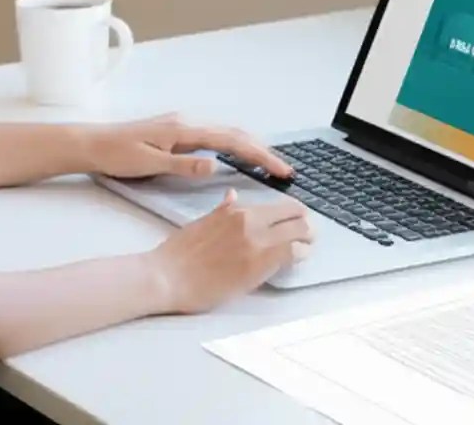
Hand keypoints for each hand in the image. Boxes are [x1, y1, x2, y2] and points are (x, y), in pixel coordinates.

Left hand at [83, 114, 292, 179]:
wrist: (90, 143)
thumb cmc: (115, 155)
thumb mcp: (148, 164)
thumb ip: (183, 166)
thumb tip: (215, 165)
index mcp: (183, 130)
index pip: (231, 141)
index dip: (259, 155)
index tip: (279, 169)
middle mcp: (186, 123)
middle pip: (234, 134)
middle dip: (262, 151)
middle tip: (284, 170)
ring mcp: (182, 126)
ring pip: (225, 134)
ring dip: (249, 147)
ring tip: (269, 163)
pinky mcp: (176, 133)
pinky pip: (213, 137)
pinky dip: (233, 146)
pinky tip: (238, 156)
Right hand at [146, 189, 313, 313]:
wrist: (166, 276)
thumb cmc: (178, 255)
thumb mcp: (201, 223)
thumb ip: (223, 210)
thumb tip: (232, 196)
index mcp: (236, 211)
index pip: (282, 205)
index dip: (295, 214)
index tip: (297, 223)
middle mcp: (250, 221)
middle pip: (298, 215)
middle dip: (307, 226)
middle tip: (307, 236)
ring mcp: (256, 242)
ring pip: (301, 232)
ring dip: (306, 241)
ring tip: (304, 249)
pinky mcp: (258, 265)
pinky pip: (293, 254)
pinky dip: (299, 256)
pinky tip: (295, 261)